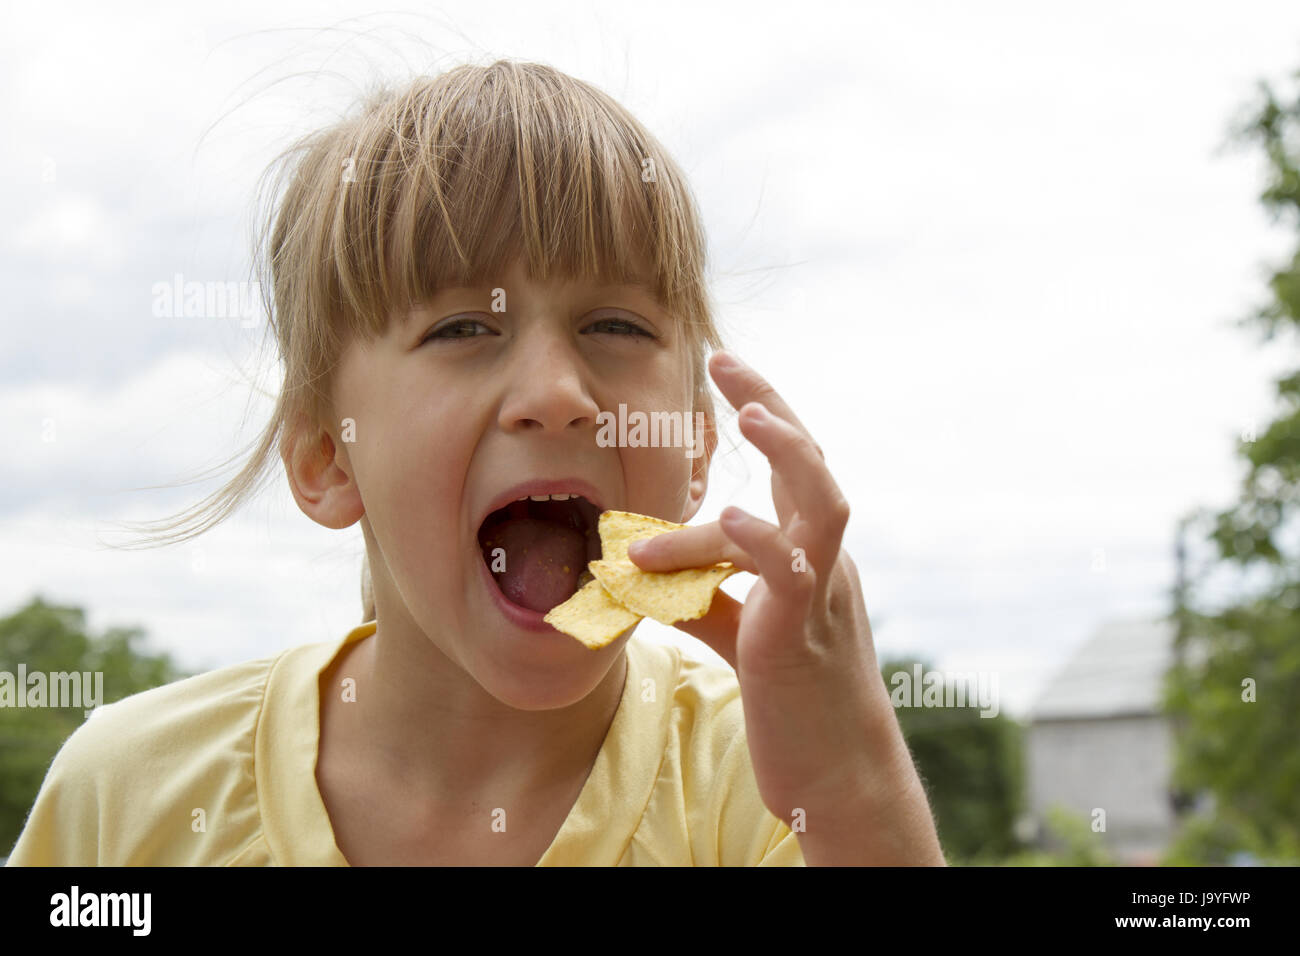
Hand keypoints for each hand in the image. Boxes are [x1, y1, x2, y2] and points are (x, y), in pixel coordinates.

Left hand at [629, 351, 941, 861]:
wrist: (835, 773)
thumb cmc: (791, 698)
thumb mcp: (741, 630)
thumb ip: (703, 591)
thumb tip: (646, 566)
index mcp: (809, 554)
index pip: (792, 468)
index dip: (766, 412)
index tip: (726, 369)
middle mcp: (825, 561)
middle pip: (812, 464)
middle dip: (772, 407)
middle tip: (725, 363)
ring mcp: (822, 593)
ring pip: (822, 504)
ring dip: (788, 455)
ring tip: (749, 415)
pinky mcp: (803, 633)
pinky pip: (790, 574)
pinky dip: (760, 540)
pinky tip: (726, 517)